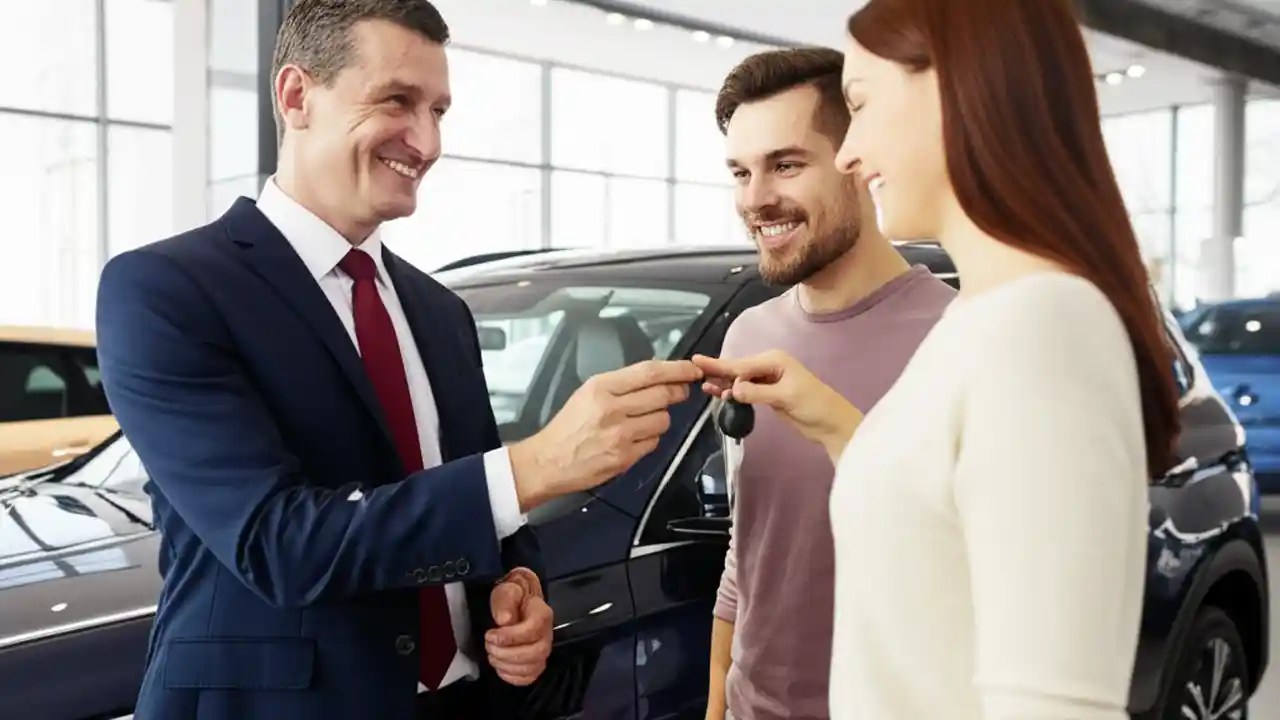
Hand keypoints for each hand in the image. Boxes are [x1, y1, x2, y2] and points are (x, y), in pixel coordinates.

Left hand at [486, 568, 552, 686]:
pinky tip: (500, 666)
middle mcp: (547, 635)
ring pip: (532, 667)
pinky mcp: (536, 664)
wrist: (519, 605)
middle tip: (489, 645)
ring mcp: (543, 652)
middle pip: (536, 652)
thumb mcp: (506, 592)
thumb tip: (504, 620)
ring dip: (507, 665)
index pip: (533, 630)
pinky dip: (512, 677)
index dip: (510, 636)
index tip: (490, 634)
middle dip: (507, 653)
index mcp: (543, 614)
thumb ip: (504, 602)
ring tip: (492, 655)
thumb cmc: (512, 599)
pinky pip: (529, 678)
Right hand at [510, 359, 702, 510]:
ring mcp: (621, 435)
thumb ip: (620, 385)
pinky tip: (636, 437)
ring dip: (661, 417)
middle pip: (662, 394)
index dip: (676, 369)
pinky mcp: (625, 458)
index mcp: (601, 387)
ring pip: (663, 419)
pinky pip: (654, 442)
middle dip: (678, 391)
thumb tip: (656, 378)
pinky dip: (650, 438)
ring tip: (645, 419)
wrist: (548, 461)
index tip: (691, 368)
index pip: (649, 372)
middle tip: (682, 391)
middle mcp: (612, 409)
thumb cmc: (568, 426)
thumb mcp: (587, 393)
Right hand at [693, 350, 862, 462]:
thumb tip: (734, 389)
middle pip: (738, 369)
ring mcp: (768, 381)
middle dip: (718, 371)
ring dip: (724, 383)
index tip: (698, 362)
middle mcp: (770, 367)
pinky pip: (746, 391)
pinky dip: (734, 393)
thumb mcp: (786, 397)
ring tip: (705, 387)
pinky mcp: (768, 395)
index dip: (719, 365)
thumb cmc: (815, 405)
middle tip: (695, 371)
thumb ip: (758, 392)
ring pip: (740, 380)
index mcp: (775, 360)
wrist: (832, 423)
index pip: (741, 364)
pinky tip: (721, 394)